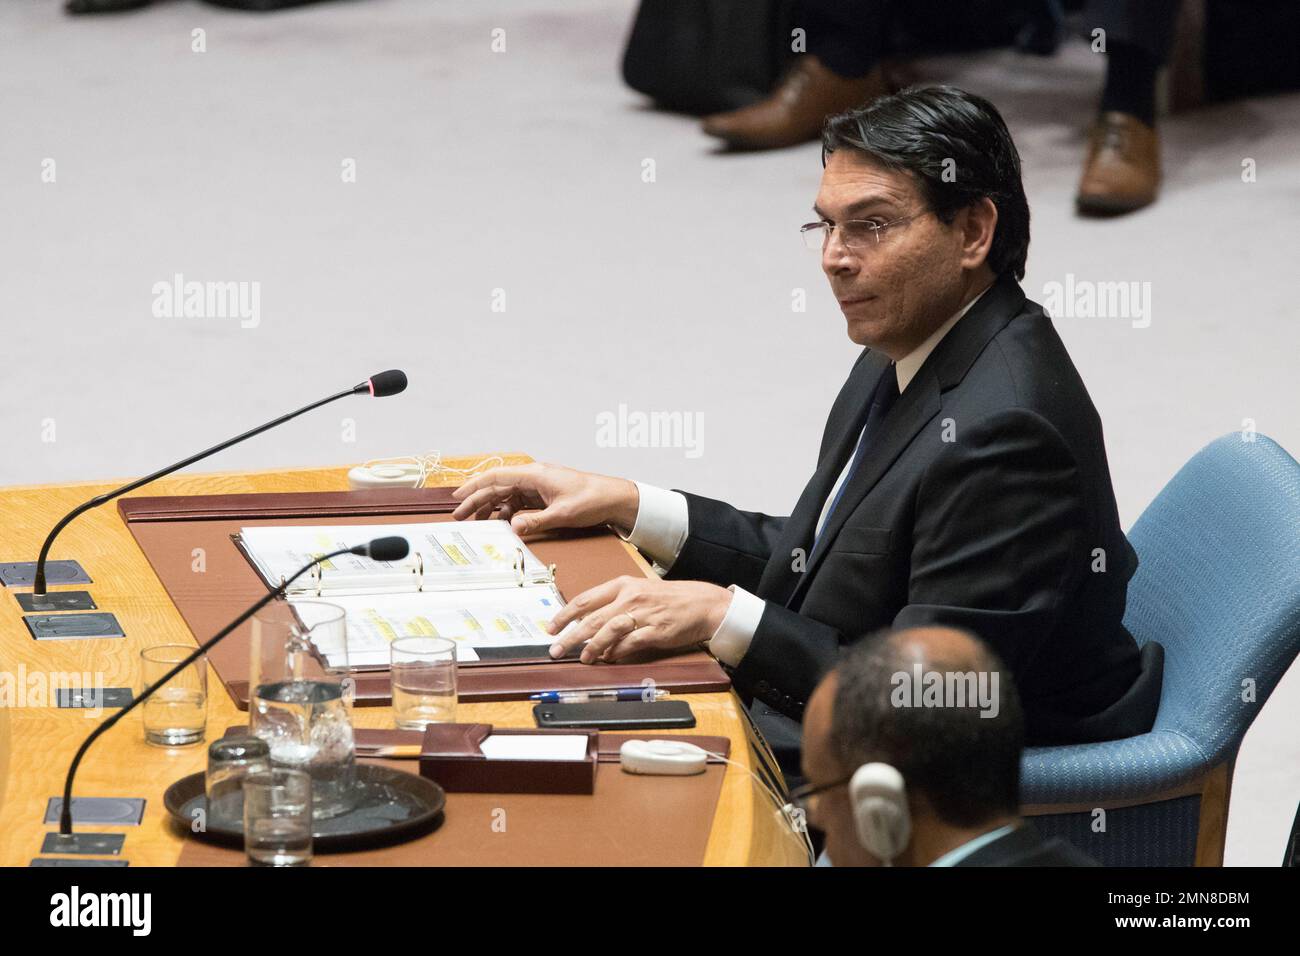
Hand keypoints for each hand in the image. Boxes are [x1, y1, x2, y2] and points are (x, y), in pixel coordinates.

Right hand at [450, 463, 639, 536]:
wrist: (613, 498)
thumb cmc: (591, 499)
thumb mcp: (562, 514)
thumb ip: (536, 521)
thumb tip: (513, 526)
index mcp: (535, 474)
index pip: (496, 477)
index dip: (474, 487)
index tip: (458, 497)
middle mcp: (533, 476)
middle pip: (497, 487)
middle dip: (477, 500)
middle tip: (459, 515)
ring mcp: (538, 485)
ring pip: (506, 495)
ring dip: (491, 507)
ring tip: (478, 522)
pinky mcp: (543, 495)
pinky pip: (518, 501)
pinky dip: (507, 511)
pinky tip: (501, 522)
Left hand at [545, 576, 732, 663]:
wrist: (702, 603)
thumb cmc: (669, 598)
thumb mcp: (638, 591)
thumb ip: (613, 605)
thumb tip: (588, 625)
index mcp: (623, 585)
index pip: (585, 599)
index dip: (565, 614)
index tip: (551, 627)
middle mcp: (631, 597)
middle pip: (592, 618)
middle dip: (571, 635)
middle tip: (556, 649)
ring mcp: (644, 614)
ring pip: (609, 630)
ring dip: (593, 646)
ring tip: (583, 657)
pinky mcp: (656, 631)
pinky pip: (631, 643)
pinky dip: (617, 652)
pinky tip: (609, 658)